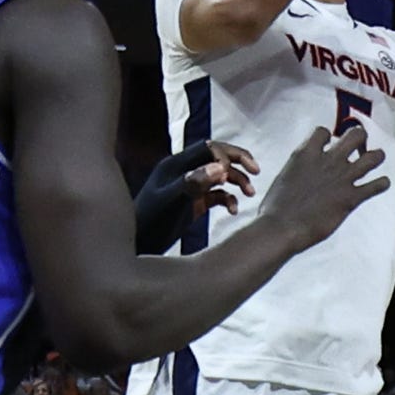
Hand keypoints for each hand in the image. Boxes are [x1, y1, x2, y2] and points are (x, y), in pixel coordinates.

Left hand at [131, 140, 260, 254]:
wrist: (137, 247)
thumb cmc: (150, 224)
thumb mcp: (172, 202)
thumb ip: (193, 183)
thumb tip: (221, 168)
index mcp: (176, 166)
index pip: (207, 148)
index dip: (224, 155)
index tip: (231, 172)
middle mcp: (184, 172)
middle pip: (216, 156)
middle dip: (238, 161)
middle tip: (256, 170)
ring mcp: (189, 187)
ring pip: (220, 175)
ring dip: (237, 181)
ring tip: (250, 193)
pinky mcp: (194, 203)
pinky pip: (217, 195)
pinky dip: (229, 199)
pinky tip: (233, 211)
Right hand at [256, 125, 389, 246]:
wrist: (280, 227)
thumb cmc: (276, 206)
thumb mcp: (286, 175)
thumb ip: (302, 166)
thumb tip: (308, 168)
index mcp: (306, 153)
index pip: (324, 131)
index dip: (329, 137)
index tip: (330, 145)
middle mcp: (328, 161)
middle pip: (356, 134)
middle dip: (360, 139)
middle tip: (358, 149)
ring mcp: (342, 178)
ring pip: (375, 156)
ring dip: (376, 157)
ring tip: (374, 161)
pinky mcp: (351, 198)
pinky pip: (378, 185)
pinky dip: (382, 184)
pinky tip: (379, 185)